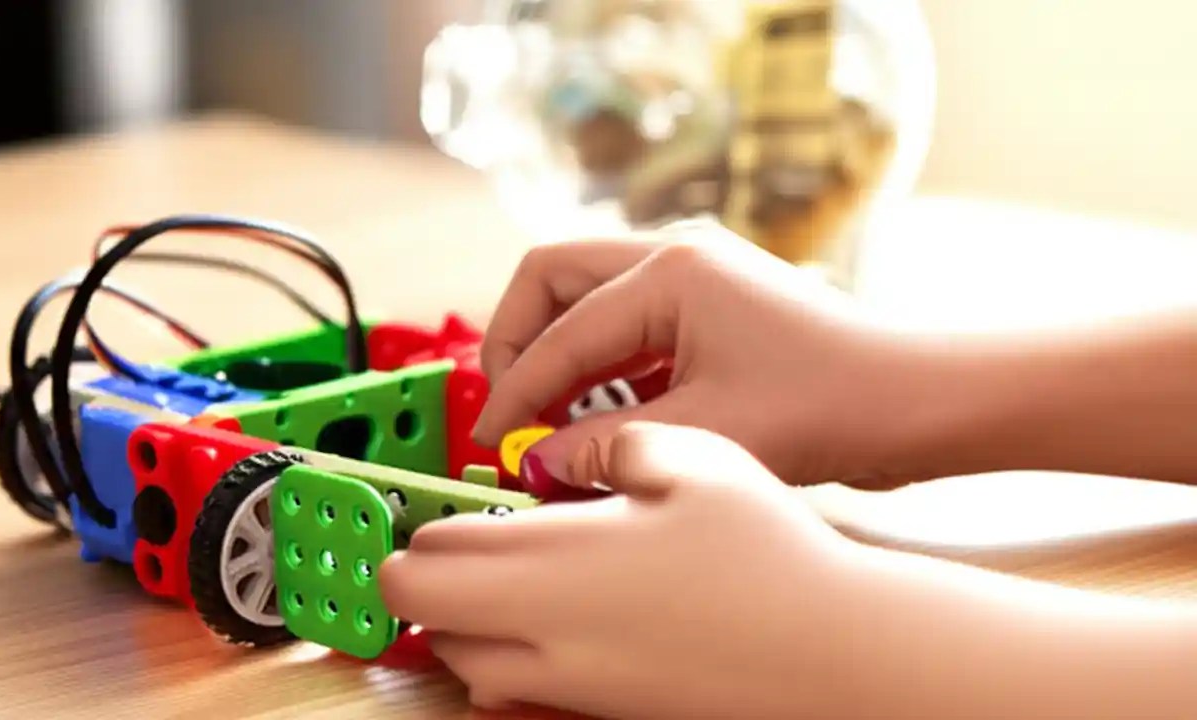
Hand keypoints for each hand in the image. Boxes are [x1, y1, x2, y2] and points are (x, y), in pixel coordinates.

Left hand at [379, 423, 862, 718]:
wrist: (833, 655)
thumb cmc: (769, 556)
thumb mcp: (695, 455)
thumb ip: (614, 442)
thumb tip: (570, 456)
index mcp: (557, 561)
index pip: (431, 556)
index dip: (417, 525)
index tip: (427, 502)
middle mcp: (547, 632)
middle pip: (426, 616)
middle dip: (420, 576)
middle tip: (452, 540)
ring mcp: (571, 683)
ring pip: (462, 660)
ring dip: (458, 618)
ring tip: (499, 578)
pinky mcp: (600, 709)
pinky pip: (511, 690)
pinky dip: (502, 658)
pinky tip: (552, 620)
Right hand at [473, 221, 930, 489]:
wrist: (917, 402)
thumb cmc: (831, 406)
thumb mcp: (706, 434)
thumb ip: (606, 445)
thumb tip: (536, 461)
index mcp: (671, 270)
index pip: (561, 331)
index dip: (516, 392)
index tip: (489, 443)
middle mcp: (675, 257)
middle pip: (553, 277)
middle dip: (517, 340)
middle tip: (505, 407)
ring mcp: (694, 278)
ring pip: (585, 298)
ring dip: (557, 352)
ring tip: (545, 420)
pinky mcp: (709, 310)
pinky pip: (626, 326)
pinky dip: (599, 368)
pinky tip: (597, 419)